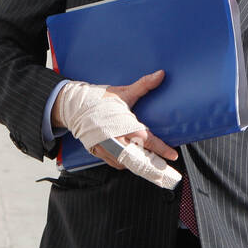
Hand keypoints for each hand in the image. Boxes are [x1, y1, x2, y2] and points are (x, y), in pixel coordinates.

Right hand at [52, 71, 179, 187]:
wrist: (73, 107)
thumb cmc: (99, 100)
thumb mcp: (123, 92)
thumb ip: (144, 86)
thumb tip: (161, 74)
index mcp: (123, 125)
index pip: (146, 140)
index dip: (161, 149)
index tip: (173, 155)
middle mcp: (114, 139)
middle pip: (137, 159)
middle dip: (153, 167)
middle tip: (167, 173)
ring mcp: (105, 148)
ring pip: (127, 164)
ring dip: (141, 167)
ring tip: (156, 170)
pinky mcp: (99, 153)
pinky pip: (116, 164)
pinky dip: (128, 165)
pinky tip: (137, 164)